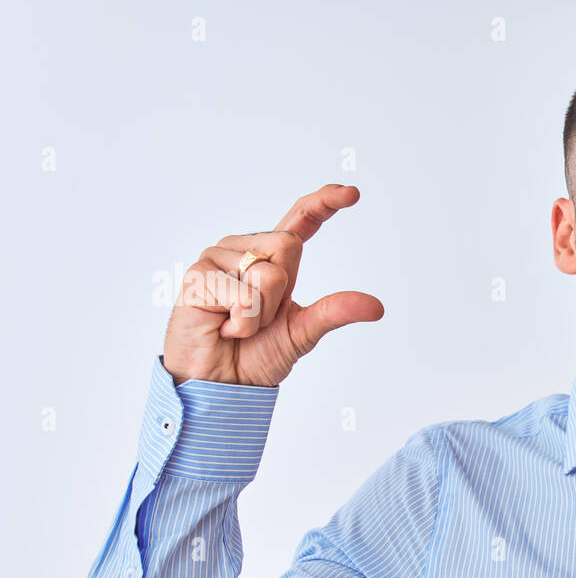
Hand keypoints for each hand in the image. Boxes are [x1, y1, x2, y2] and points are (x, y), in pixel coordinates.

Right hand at [162, 184, 382, 386]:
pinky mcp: (197, 275)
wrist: (221, 384)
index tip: (352, 193)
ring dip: (259, 313)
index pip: (301, 222)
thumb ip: (335, 312)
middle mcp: (244, 250)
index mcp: (271, 259)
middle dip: (281, 293)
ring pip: (266, 272)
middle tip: (257, 319)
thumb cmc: (255, 355)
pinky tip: (222, 328)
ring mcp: (217, 259)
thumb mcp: (303, 331)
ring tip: (236, 325)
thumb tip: (377, 307)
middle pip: (288, 246)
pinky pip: (242, 294)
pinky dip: (241, 322)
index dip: (324, 203)